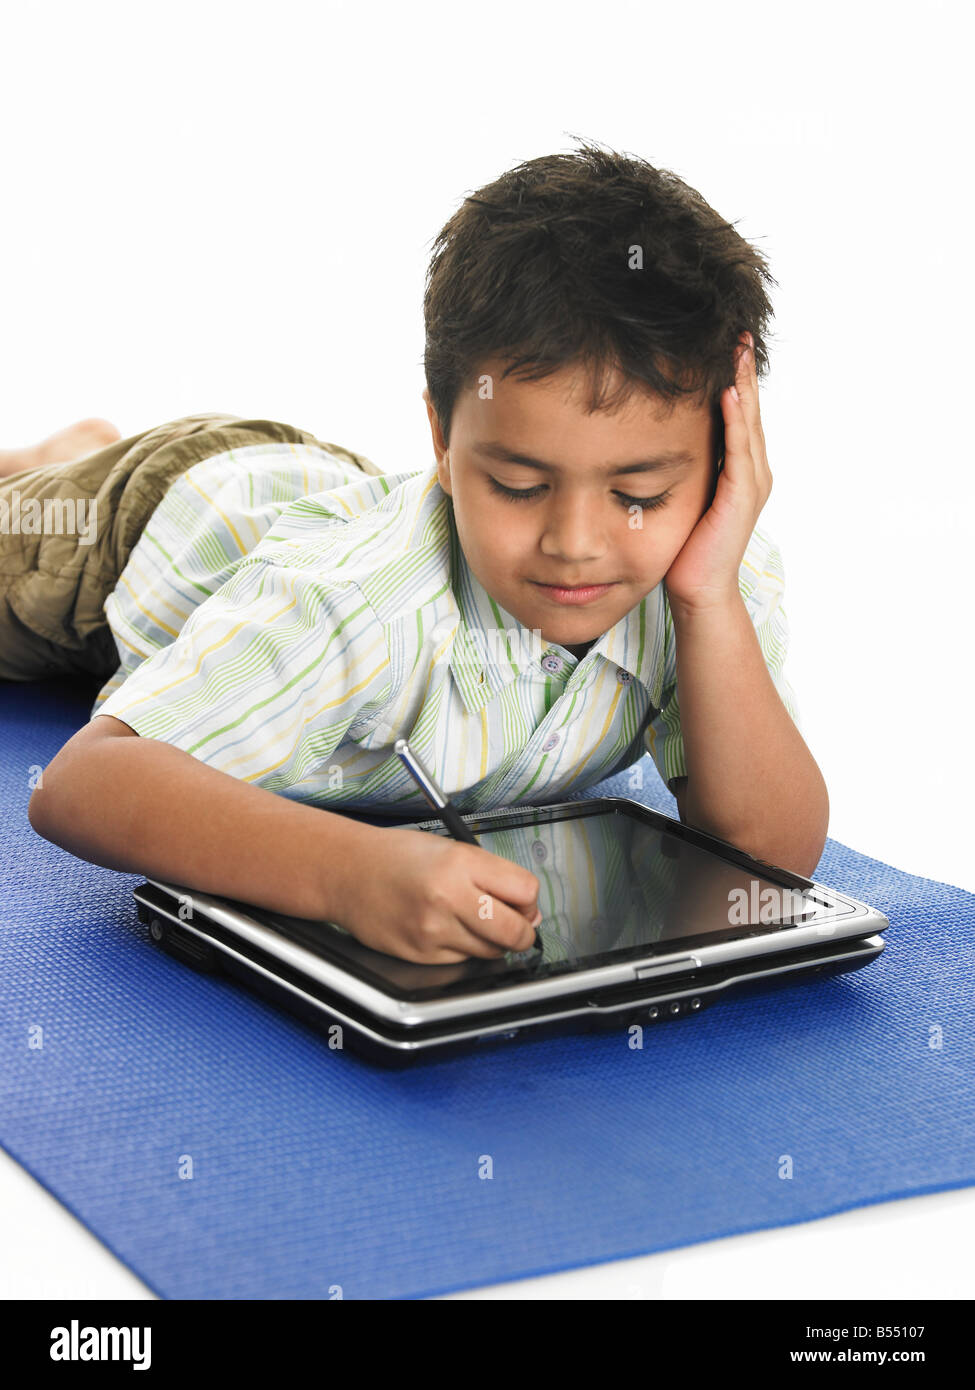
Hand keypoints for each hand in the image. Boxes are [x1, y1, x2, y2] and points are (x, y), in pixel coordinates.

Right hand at [332, 826, 541, 963]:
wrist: (347, 873)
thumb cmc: (397, 858)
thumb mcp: (450, 849)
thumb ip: (492, 876)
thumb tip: (529, 911)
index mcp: (460, 863)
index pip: (526, 891)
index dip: (529, 898)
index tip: (522, 900)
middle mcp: (448, 898)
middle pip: (516, 931)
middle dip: (524, 930)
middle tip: (515, 922)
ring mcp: (434, 931)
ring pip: (493, 951)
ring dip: (493, 941)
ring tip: (473, 920)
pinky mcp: (422, 955)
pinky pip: (464, 960)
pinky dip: (465, 949)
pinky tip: (447, 928)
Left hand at [663, 332, 772, 616]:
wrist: (698, 589)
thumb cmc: (685, 547)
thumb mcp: (682, 493)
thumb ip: (682, 464)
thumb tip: (652, 435)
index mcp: (739, 468)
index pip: (738, 413)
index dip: (734, 378)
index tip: (726, 344)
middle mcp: (752, 470)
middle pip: (749, 408)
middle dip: (743, 370)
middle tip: (737, 332)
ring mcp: (750, 483)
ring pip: (748, 422)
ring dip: (743, 385)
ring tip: (737, 350)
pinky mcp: (740, 497)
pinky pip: (739, 450)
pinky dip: (735, 421)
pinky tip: (728, 394)